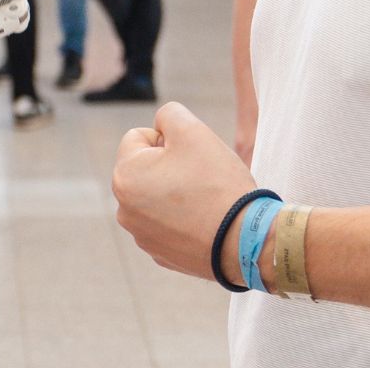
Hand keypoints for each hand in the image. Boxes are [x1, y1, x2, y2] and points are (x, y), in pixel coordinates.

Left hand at [112, 102, 256, 281]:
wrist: (246, 241)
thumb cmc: (217, 183)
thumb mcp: (192, 130)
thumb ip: (168, 114)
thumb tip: (160, 126)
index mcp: (124, 177)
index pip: (139, 137)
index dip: (169, 139)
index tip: (191, 157)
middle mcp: (124, 210)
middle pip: (146, 168)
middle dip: (169, 166)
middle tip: (200, 178)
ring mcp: (141, 235)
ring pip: (157, 196)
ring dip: (175, 193)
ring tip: (204, 201)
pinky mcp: (161, 254)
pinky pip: (169, 224)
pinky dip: (184, 219)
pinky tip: (206, 223)